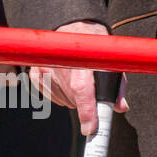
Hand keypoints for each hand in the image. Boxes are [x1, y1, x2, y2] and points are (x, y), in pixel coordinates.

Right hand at [29, 21, 128, 135]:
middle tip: (93, 93)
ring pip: (63, 99)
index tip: (90, 129)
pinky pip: (50, 95)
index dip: (87, 112)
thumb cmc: (94, 44)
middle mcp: (60, 65)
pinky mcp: (35, 73)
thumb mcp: (111, 60)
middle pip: (74, 99)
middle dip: (86, 103)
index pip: (82, 90)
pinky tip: (67, 82)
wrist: (73, 27)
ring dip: (73, 98)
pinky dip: (61, 94)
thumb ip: (118, 85)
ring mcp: (45, 69)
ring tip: (80, 81)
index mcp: (81, 61)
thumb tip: (121, 107)